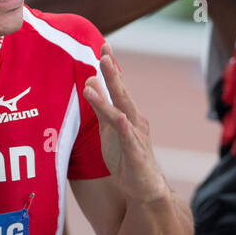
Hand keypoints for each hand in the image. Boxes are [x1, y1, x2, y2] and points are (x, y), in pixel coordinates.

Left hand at [84, 44, 168, 203]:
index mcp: (128, 113)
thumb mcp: (107, 129)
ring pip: (122, 114)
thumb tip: (90, 80)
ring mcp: (136, 137)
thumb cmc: (126, 157)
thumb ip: (99, 106)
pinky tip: (120, 117)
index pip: (119, 87)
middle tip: (104, 54)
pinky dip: (124, 127)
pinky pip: (129, 139)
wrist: (145, 188)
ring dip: (108, 99)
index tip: (104, 46)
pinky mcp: (136, 155)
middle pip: (122, 94)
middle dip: (113, 74)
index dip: (111, 68)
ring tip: (95, 84)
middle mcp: (135, 121)